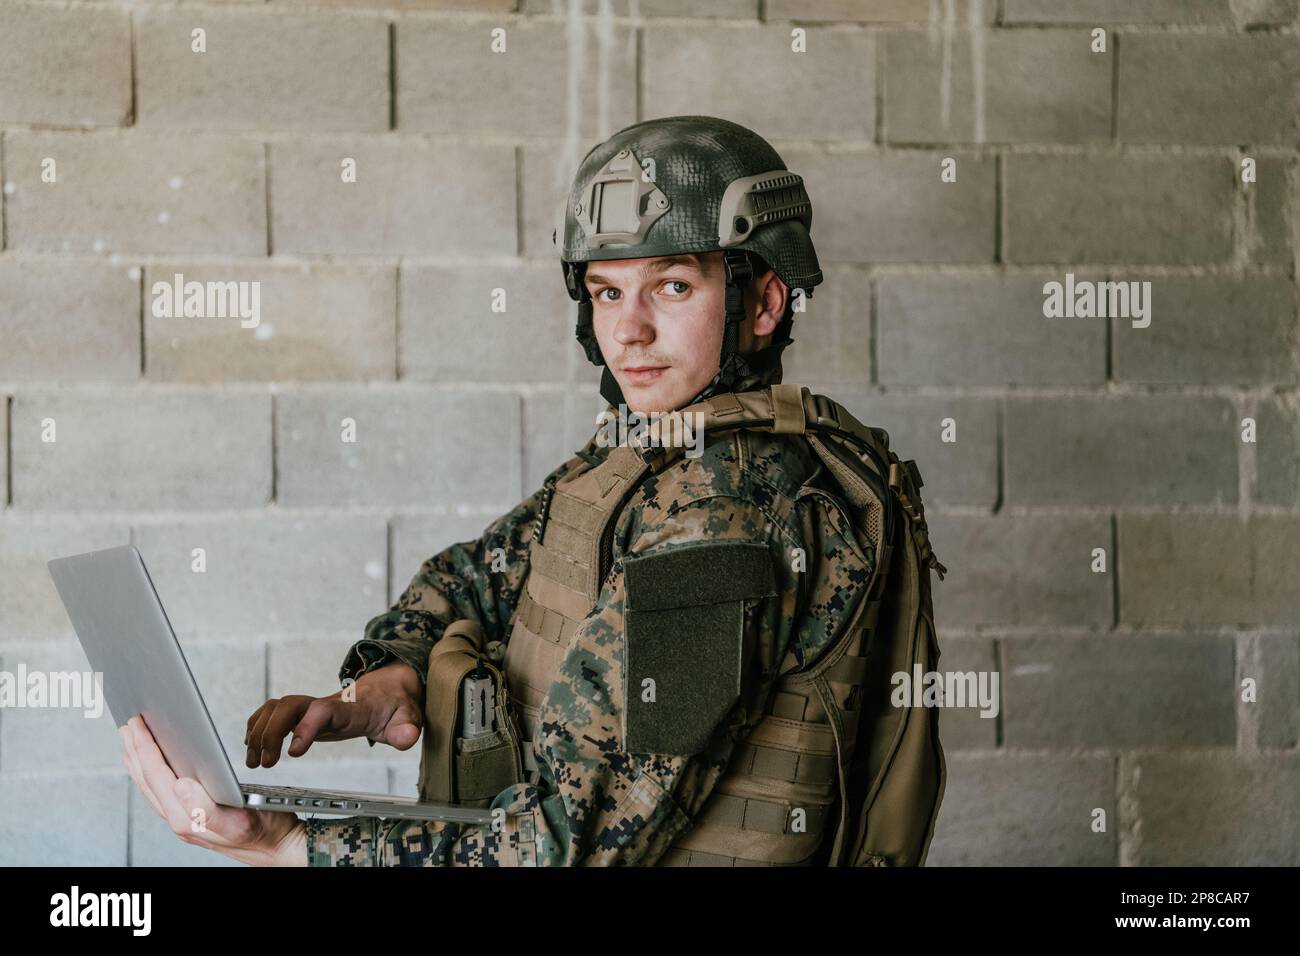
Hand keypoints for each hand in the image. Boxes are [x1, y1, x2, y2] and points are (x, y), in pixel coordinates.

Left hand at [119, 715, 306, 865]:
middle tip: (127, 724)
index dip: (145, 747)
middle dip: (135, 750)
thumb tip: (180, 785)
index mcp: (187, 819)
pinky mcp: (192, 818)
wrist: (280, 849)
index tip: (137, 724)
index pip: (157, 776)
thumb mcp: (241, 822)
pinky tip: (152, 768)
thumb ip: (206, 811)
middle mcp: (180, 821)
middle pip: (148, 780)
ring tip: (131, 741)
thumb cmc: (267, 834)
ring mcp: (184, 820)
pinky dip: (151, 775)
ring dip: (139, 761)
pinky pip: (161, 793)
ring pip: (151, 787)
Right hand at [244, 659, 424, 768]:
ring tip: (254, 760)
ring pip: (277, 706)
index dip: (306, 727)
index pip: (323, 710)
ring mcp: (313, 706)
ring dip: (259, 730)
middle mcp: (327, 703)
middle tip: (265, 763)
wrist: (389, 688)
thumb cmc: (395, 704)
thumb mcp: (409, 717)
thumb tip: (407, 737)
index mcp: (351, 708)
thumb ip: (407, 728)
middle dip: (271, 731)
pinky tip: (253, 747)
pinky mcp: (306, 712)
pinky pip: (274, 712)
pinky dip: (258, 726)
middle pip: (289, 705)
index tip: (293, 752)